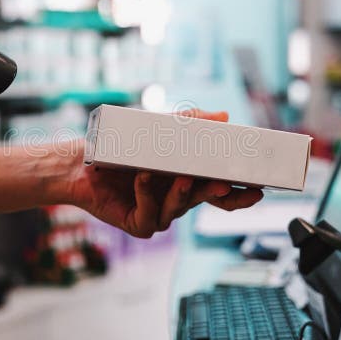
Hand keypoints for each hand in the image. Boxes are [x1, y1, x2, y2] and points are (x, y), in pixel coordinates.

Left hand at [68, 110, 263, 237]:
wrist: (80, 163)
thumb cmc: (120, 146)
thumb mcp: (158, 128)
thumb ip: (189, 123)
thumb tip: (224, 116)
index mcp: (187, 179)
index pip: (220, 190)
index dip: (240, 193)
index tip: (259, 188)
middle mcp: (176, 198)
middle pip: (205, 201)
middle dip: (219, 194)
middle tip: (226, 185)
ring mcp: (158, 212)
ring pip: (178, 209)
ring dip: (182, 195)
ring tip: (182, 179)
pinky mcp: (139, 223)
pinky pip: (149, 214)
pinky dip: (147, 195)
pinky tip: (142, 179)